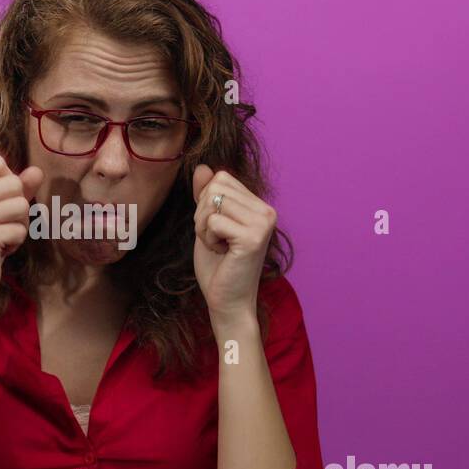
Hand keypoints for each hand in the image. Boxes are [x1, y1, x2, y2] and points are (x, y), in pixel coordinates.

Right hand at [0, 154, 43, 317]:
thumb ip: (12, 192)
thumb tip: (38, 171)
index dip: (9, 183)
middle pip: (13, 183)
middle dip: (18, 208)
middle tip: (2, 228)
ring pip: (21, 205)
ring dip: (19, 226)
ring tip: (0, 240)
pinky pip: (20, 229)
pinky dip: (16, 243)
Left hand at [190, 164, 276, 325]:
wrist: (227, 301)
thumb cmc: (218, 266)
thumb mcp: (207, 224)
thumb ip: (205, 196)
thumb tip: (202, 166)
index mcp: (259, 205)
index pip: (220, 178)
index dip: (205, 202)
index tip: (216, 229)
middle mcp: (267, 210)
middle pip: (215, 187)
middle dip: (202, 214)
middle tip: (215, 239)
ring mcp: (263, 223)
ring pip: (212, 202)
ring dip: (204, 227)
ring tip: (219, 245)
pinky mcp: (253, 237)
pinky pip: (213, 220)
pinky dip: (208, 238)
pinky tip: (222, 253)